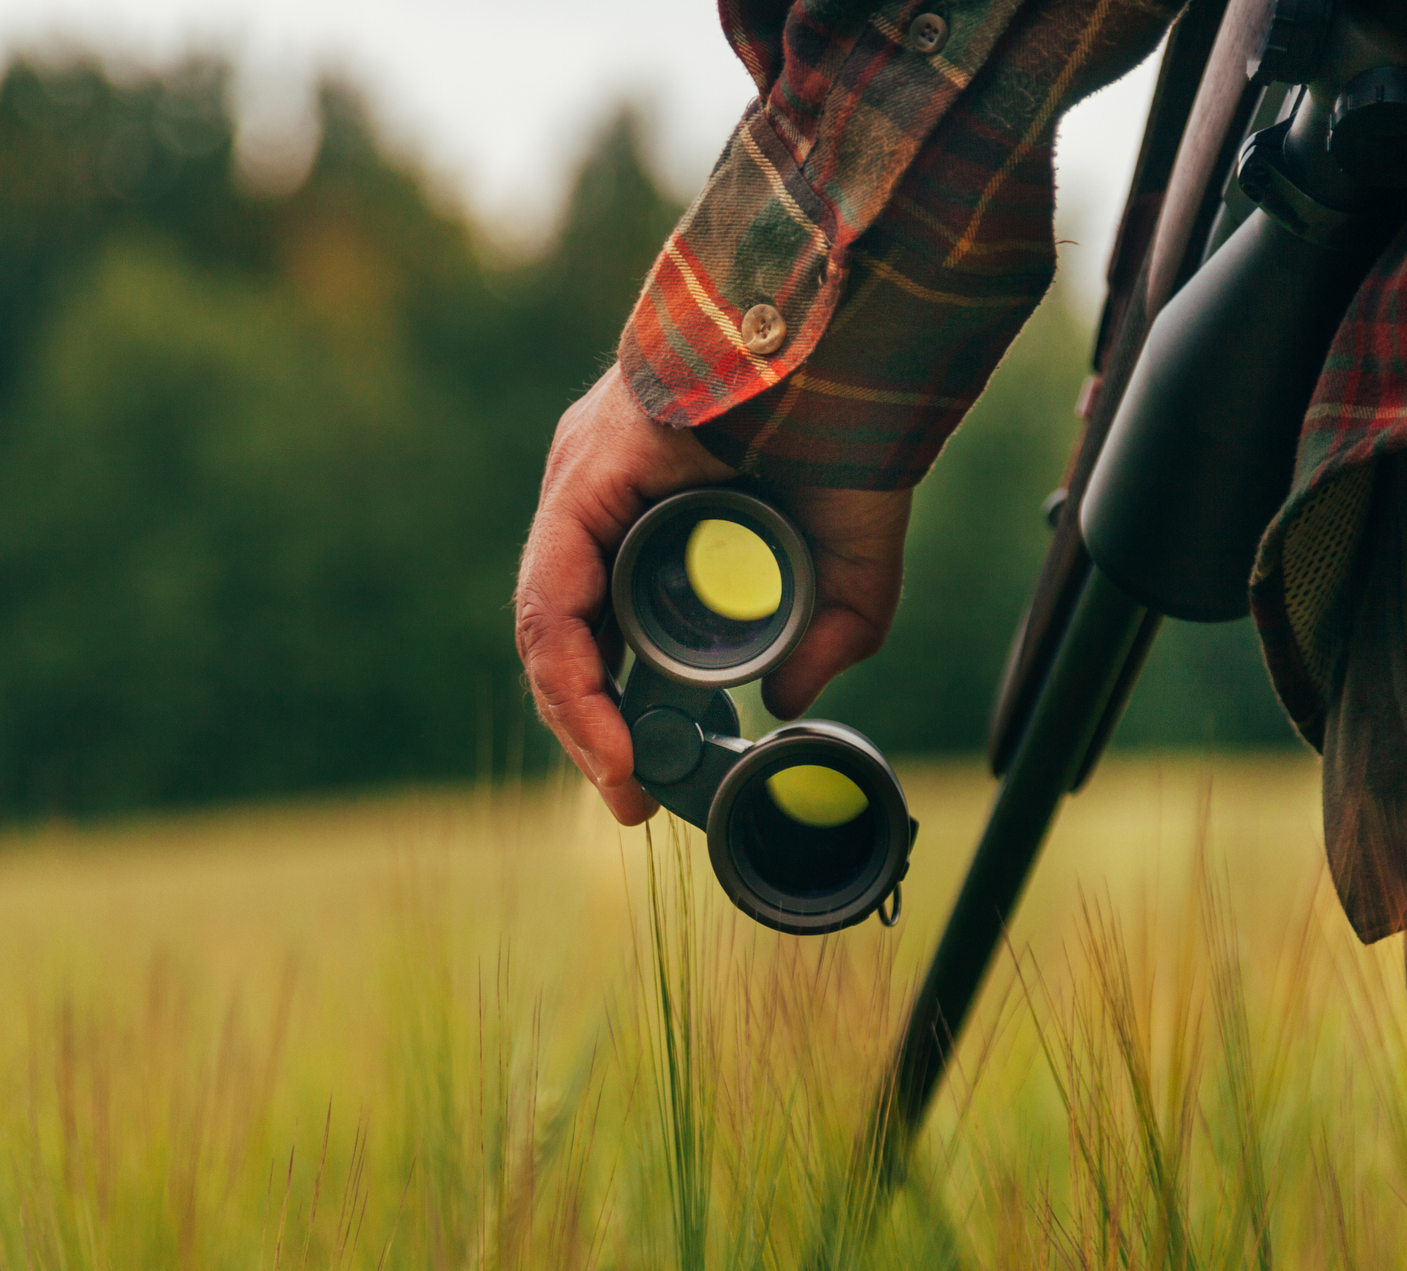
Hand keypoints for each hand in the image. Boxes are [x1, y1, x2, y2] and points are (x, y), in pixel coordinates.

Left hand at [514, 365, 913, 824]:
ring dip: (579, 717)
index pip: (601, 623)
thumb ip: (826, 636)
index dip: (615, 708)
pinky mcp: (584, 478)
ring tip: (622, 782)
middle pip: (569, 631)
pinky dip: (574, 678)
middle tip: (631, 796)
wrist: (855, 339)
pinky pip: (555, 597)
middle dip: (594, 726)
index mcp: (643, 504)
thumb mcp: (846, 562)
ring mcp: (583, 481)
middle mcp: (597, 494)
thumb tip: (783, 702)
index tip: (644, 778)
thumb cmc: (849, 427)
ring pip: (552, 624)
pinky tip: (607, 737)